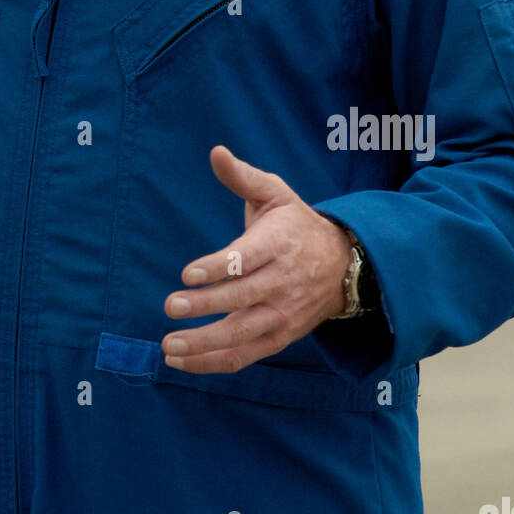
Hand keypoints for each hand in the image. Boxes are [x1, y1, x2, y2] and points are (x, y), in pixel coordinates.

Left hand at [161, 145, 351, 372]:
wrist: (343, 266)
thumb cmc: (295, 224)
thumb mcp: (275, 193)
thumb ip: (242, 177)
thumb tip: (216, 152)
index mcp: (278, 244)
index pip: (247, 259)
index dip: (218, 266)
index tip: (188, 272)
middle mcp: (281, 282)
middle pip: (241, 298)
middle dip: (205, 305)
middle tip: (170, 306)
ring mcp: (281, 313)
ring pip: (242, 333)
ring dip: (204, 343)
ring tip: (169, 345)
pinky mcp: (279, 336)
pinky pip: (245, 355)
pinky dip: (214, 362)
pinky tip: (182, 361)